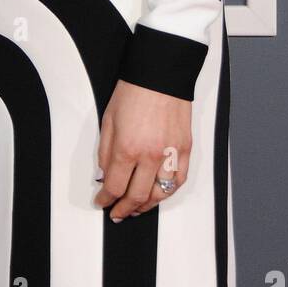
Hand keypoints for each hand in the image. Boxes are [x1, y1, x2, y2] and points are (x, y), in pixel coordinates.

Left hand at [94, 81, 191, 221]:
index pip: (115, 187)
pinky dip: (168, 192)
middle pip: (137, 196)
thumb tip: (105, 175)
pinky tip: (159, 194)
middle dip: (124, 209)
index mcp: (127, 148)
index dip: (106, 199)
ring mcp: (170, 154)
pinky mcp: (185, 149)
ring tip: (136, 208)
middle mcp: (150, 156)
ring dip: (146, 206)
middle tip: (117, 213)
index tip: (102, 202)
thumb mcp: (108, 120)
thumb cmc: (132, 91)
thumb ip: (106, 152)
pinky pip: (179, 180)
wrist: (159, 73)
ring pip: (160, 194)